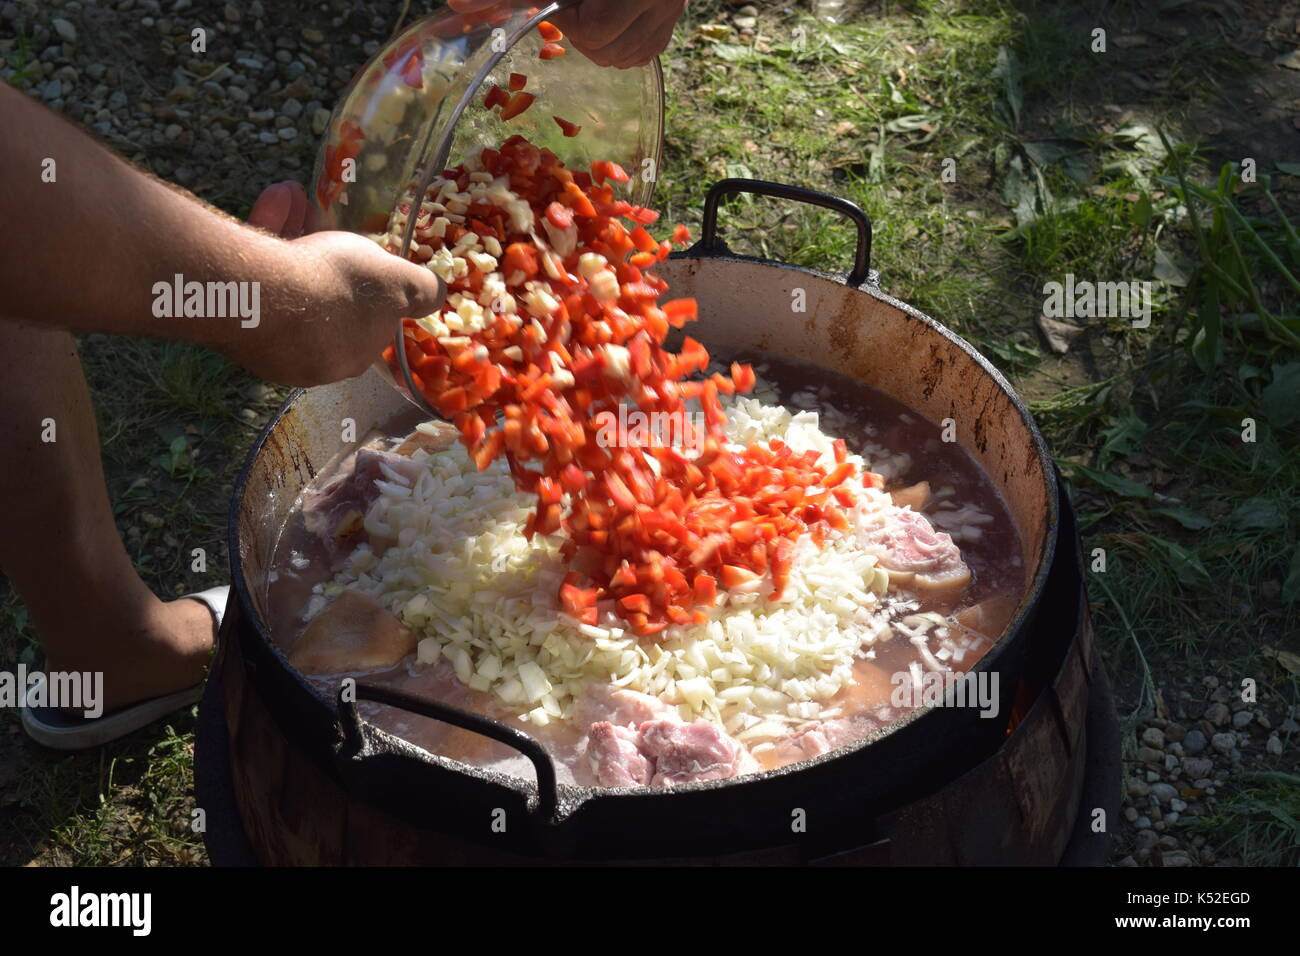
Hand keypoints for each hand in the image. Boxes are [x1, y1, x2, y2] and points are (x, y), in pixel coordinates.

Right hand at [225, 182, 444, 386]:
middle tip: (324, 219)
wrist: (257, 290)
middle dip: (326, 253)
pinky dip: (265, 234)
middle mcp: (302, 357)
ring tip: (294, 195)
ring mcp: (262, 337)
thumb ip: (421, 291)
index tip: (365, 257)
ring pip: (286, 280)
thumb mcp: (397, 285)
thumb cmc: (337, 288)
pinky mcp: (227, 311)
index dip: (368, 289)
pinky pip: (254, 272)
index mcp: (345, 359)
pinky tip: (275, 198)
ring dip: (293, 231)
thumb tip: (439, 296)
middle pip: (322, 298)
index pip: (363, 324)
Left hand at [447, 0, 685, 67]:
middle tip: (577, 8)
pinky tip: (611, 22)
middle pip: (609, 50)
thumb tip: (457, 4)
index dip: (572, 21)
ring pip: (626, 57)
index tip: (567, 7)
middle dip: (584, 33)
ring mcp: (668, 13)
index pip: (595, 29)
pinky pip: (643, 54)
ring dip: (600, 42)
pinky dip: (621, 44)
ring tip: (593, 12)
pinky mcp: (670, 25)